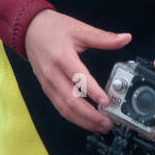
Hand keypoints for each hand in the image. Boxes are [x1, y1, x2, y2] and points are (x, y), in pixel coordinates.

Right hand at [23, 9, 130, 131]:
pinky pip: (59, 107)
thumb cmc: (53, 28)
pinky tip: (86, 121)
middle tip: (107, 122)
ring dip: (82, 120)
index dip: (92, 91)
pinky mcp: (46, 89)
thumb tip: (125, 38)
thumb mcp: (80, 29)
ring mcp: (47, 83)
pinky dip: (73, 117)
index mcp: (61, 56)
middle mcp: (52, 73)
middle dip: (90, 115)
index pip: (78, 77)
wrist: (29, 30)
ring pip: (63, 108)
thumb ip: (103, 37)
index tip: (106, 102)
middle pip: (70, 100)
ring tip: (100, 126)